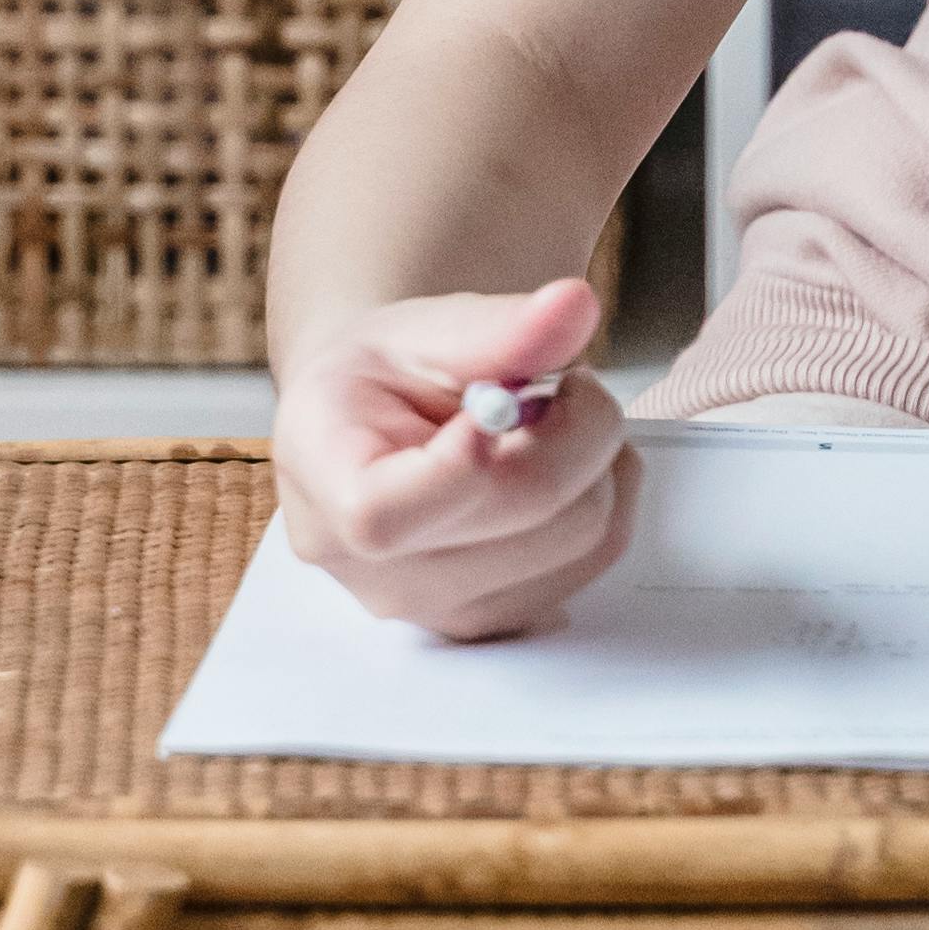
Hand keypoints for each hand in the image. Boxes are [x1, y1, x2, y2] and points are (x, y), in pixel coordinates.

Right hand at [269, 273, 636, 641]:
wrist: (378, 424)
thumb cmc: (386, 376)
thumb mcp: (422, 328)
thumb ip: (498, 325)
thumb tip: (574, 307)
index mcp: (324, 482)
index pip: (386, 514)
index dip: (463, 463)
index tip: (506, 399)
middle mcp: (375, 571)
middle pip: (522, 510)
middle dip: (575, 421)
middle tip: (559, 379)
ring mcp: (439, 610)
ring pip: (582, 534)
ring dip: (597, 458)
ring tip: (550, 420)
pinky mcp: (500, 622)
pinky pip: (597, 558)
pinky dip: (604, 495)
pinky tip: (560, 462)